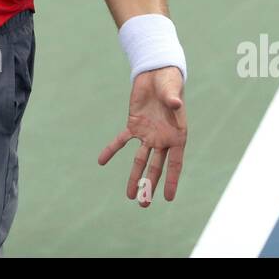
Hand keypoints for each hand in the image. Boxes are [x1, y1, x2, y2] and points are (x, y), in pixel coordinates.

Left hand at [98, 66, 185, 205]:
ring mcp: (147, 134)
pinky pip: (121, 140)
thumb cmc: (170, 83)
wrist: (156, 74)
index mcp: (177, 136)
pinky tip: (101, 160)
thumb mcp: (172, 91)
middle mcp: (162, 139)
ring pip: (140, 160)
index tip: (168, 198)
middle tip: (144, 204)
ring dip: (134, 176)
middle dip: (150, 185)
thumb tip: (175, 104)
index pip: (175, 163)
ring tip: (130, 195)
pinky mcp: (134, 126)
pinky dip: (112, 150)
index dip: (172, 180)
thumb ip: (173, 100)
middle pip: (156, 167)